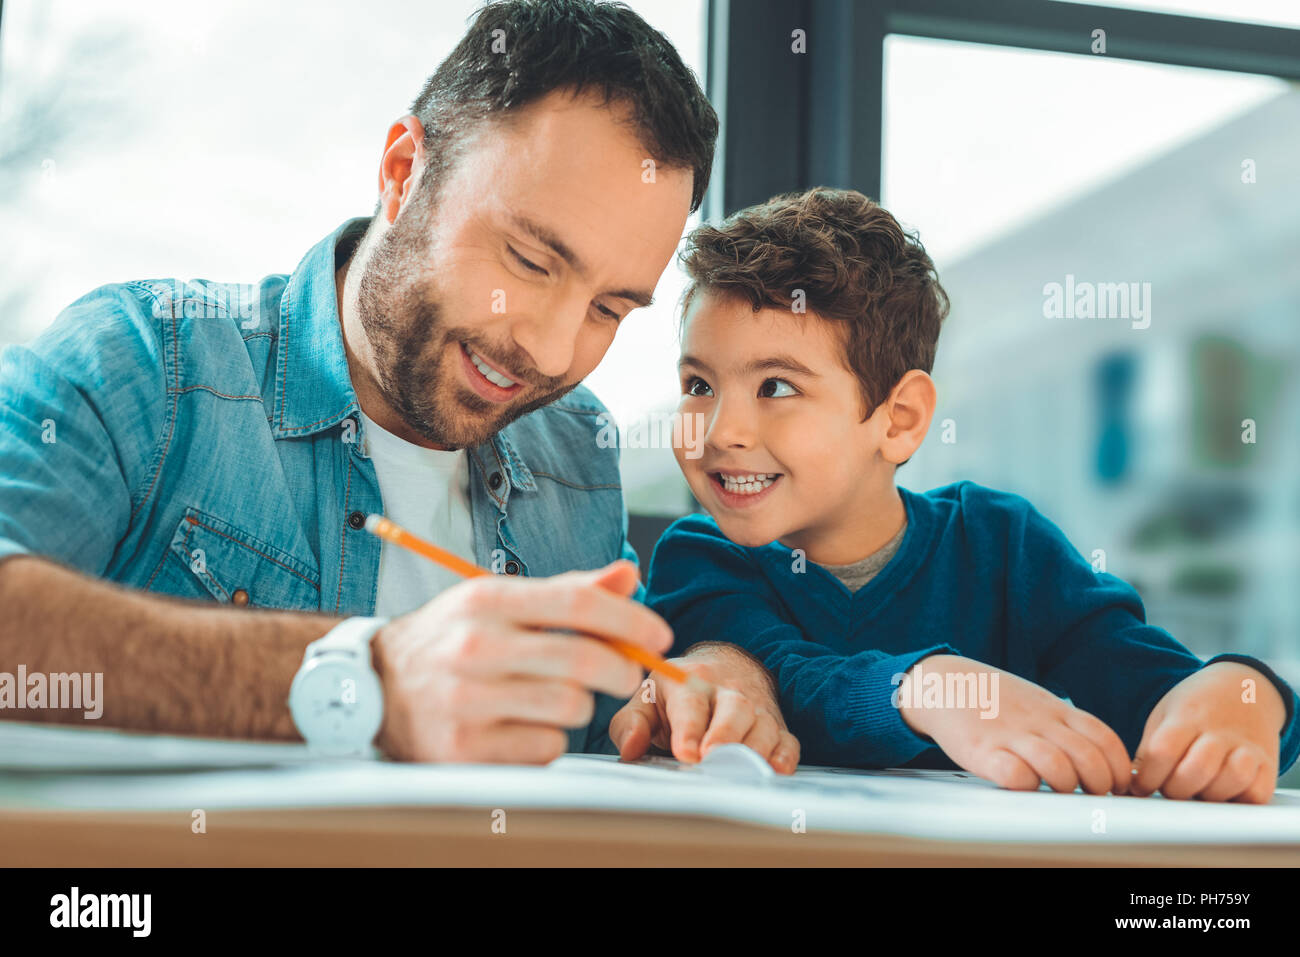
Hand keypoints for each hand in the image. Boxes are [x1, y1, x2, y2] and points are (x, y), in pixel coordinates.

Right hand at [371, 560, 669, 762]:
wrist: (373, 687)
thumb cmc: (451, 639)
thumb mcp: (498, 601)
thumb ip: (567, 591)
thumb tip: (628, 576)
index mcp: (486, 600)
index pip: (577, 604)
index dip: (631, 620)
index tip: (660, 635)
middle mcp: (474, 647)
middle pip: (584, 661)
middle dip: (622, 669)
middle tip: (625, 673)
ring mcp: (467, 702)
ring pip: (571, 709)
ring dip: (579, 706)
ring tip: (554, 696)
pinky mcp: (463, 750)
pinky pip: (545, 748)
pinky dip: (549, 739)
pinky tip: (524, 723)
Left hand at [607, 642, 799, 773]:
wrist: (724, 667)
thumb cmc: (677, 693)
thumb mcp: (646, 699)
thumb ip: (631, 724)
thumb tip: (631, 749)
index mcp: (689, 682)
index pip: (690, 703)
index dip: (689, 728)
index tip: (685, 752)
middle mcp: (727, 690)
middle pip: (734, 707)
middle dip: (725, 735)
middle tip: (712, 759)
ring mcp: (756, 707)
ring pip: (763, 724)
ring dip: (754, 750)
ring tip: (740, 773)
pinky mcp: (776, 724)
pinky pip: (787, 739)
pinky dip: (784, 756)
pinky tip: (774, 770)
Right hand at [900, 654, 1130, 794]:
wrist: (944, 683)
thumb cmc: (995, 700)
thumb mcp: (1039, 702)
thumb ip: (1067, 725)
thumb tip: (1101, 758)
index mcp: (1056, 710)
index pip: (1105, 739)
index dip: (1120, 768)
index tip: (1117, 785)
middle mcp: (1038, 722)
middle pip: (1088, 758)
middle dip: (1100, 785)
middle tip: (1092, 794)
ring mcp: (1010, 735)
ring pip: (1057, 768)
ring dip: (1066, 786)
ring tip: (1058, 790)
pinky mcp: (982, 750)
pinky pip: (1014, 774)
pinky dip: (1027, 786)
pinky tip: (1023, 784)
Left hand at [1131, 661, 1284, 802]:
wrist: (1244, 688)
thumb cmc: (1196, 706)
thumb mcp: (1165, 714)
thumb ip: (1149, 749)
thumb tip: (1132, 785)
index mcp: (1187, 716)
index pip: (1162, 752)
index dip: (1147, 777)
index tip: (1141, 786)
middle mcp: (1220, 731)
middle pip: (1195, 771)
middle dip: (1175, 789)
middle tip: (1171, 787)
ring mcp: (1247, 747)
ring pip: (1230, 780)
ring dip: (1208, 794)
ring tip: (1198, 789)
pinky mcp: (1268, 764)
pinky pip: (1257, 793)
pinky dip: (1238, 799)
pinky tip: (1224, 791)